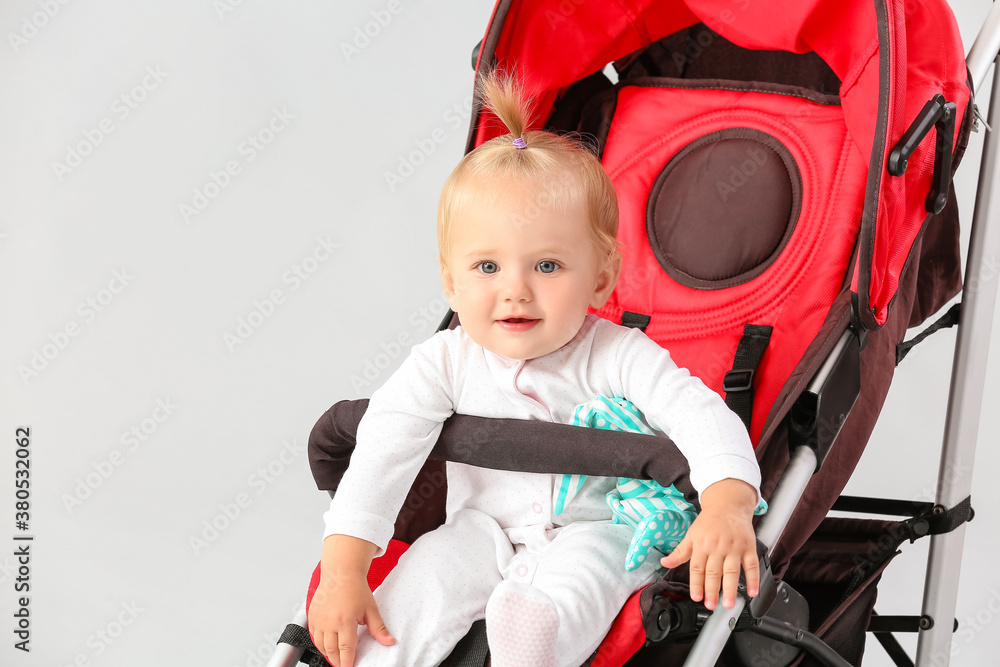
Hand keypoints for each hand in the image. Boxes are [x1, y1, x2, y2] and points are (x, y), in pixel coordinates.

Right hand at [308, 573, 395, 666]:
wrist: (341, 573)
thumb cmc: (355, 588)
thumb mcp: (371, 609)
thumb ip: (378, 628)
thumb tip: (389, 641)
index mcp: (345, 620)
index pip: (346, 649)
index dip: (347, 662)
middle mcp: (329, 621)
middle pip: (332, 650)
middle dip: (338, 661)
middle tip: (344, 664)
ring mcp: (318, 619)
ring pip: (320, 645)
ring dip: (328, 653)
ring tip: (336, 656)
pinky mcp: (312, 616)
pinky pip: (313, 635)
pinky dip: (320, 643)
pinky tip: (327, 644)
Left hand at [659, 479, 758, 609]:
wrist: (728, 505)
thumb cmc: (709, 522)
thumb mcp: (691, 535)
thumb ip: (679, 552)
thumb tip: (664, 563)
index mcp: (702, 544)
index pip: (697, 568)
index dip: (696, 584)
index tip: (696, 597)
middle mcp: (718, 547)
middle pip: (714, 572)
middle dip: (712, 591)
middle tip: (711, 605)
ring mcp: (734, 547)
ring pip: (732, 571)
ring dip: (731, 589)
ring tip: (728, 603)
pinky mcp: (748, 547)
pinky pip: (752, 565)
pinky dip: (753, 580)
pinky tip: (752, 592)